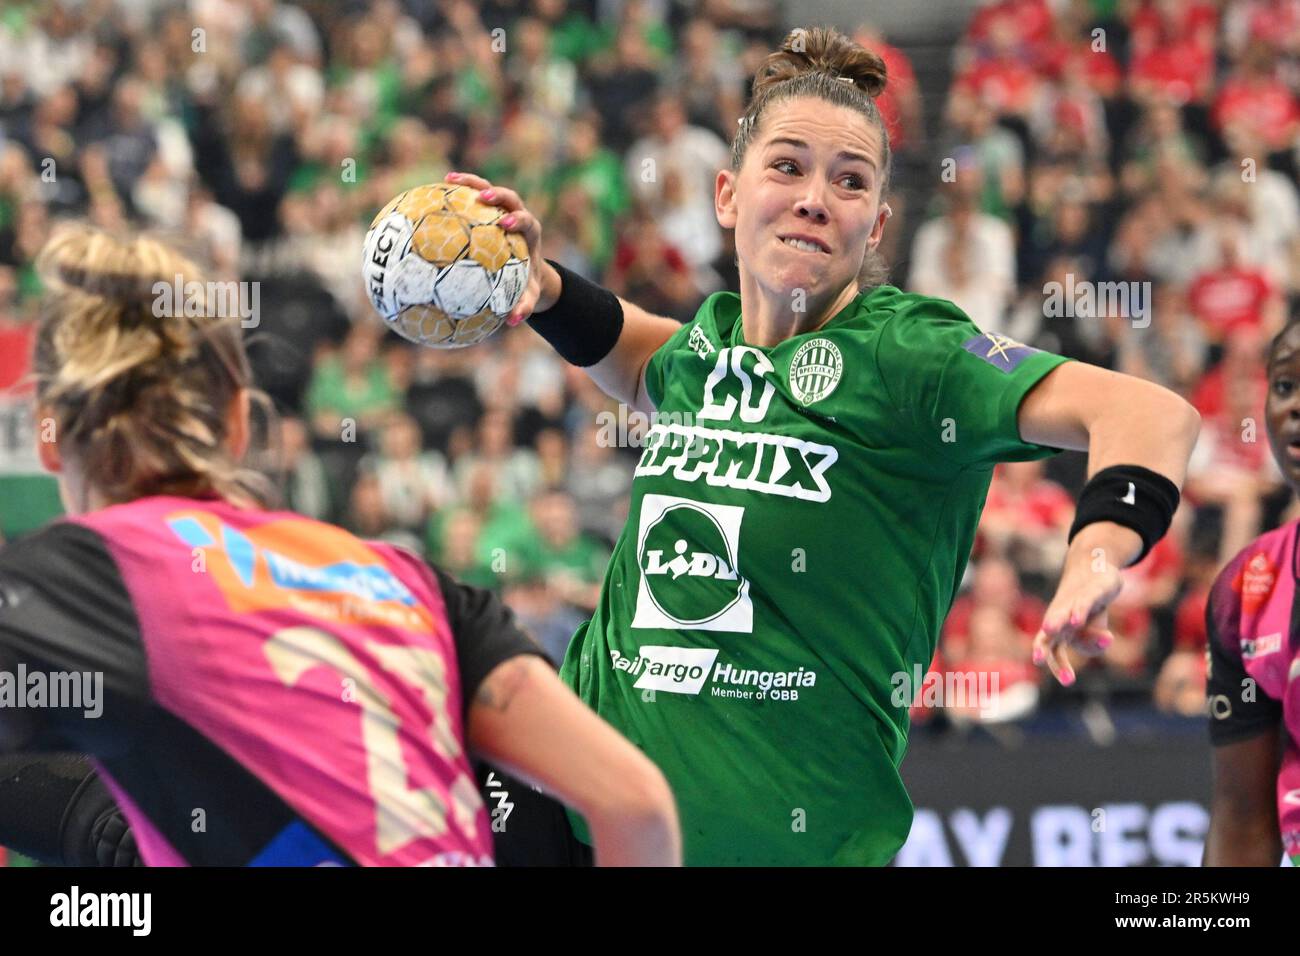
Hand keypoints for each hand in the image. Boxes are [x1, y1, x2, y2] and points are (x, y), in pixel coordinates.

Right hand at [443, 171, 559, 325]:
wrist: (527, 270)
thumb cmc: (526, 283)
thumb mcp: (528, 296)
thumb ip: (524, 306)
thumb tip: (513, 321)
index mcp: (529, 233)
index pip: (526, 221)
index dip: (517, 219)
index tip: (506, 223)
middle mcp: (517, 216)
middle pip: (509, 197)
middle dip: (496, 193)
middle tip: (481, 196)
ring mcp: (501, 209)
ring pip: (487, 188)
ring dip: (471, 182)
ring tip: (450, 179)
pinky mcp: (487, 209)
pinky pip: (469, 197)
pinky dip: (455, 193)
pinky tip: (432, 192)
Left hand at [1031, 523, 1137, 684]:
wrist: (1091, 568)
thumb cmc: (1087, 604)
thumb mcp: (1095, 630)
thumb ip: (1094, 643)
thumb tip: (1105, 642)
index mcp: (1060, 630)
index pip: (1054, 651)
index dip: (1058, 665)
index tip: (1068, 680)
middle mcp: (1062, 617)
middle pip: (1048, 634)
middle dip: (1042, 646)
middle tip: (1037, 659)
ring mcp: (1073, 604)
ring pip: (1062, 615)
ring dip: (1056, 622)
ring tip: (1050, 629)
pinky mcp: (1089, 592)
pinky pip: (1082, 602)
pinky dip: (1079, 610)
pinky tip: (1077, 618)